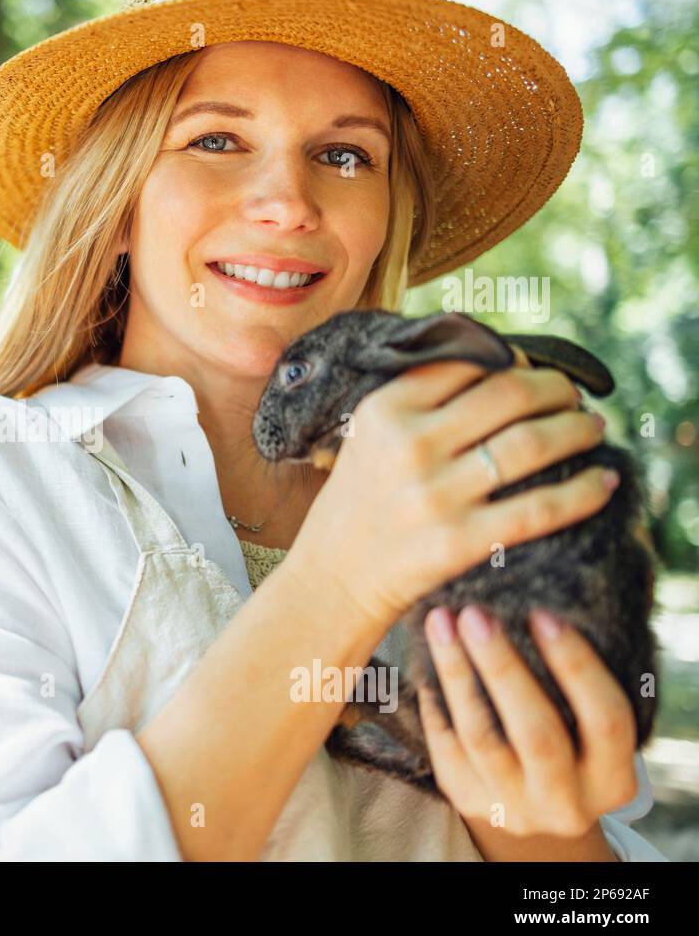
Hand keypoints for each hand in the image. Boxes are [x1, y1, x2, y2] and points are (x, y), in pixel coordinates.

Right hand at [290, 356, 614, 634]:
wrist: (332, 578)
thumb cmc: (357, 503)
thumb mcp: (367, 435)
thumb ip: (418, 400)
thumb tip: (501, 369)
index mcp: (384, 410)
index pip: (467, 360)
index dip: (513, 358)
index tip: (532, 369)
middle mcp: (410, 444)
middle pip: (510, 393)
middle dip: (557, 388)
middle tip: (573, 396)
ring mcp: (436, 494)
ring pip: (533, 442)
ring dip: (578, 429)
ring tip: (592, 429)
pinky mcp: (460, 540)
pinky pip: (541, 507)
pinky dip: (584, 491)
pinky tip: (603, 482)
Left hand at [418, 604, 639, 845]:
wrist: (533, 798)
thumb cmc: (569, 737)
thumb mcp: (587, 725)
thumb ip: (575, 686)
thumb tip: (535, 604)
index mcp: (613, 780)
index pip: (605, 719)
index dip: (576, 665)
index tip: (542, 614)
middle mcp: (567, 803)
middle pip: (536, 733)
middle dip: (502, 667)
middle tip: (474, 614)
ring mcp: (515, 810)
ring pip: (479, 737)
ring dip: (456, 673)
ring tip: (440, 622)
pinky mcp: (469, 801)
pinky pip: (445, 746)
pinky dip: (435, 700)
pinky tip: (426, 660)